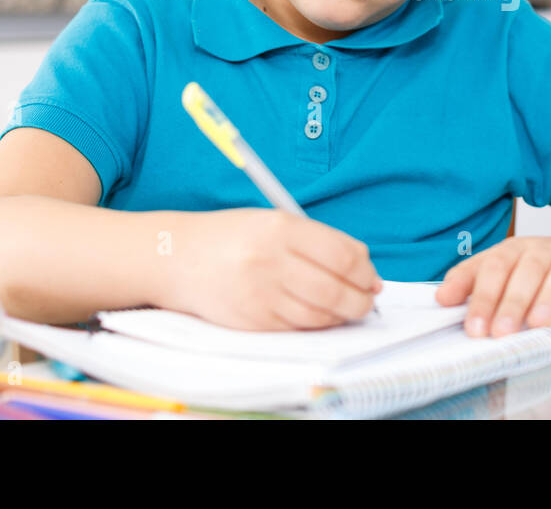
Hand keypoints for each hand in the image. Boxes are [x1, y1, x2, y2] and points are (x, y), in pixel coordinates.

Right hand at [162, 209, 381, 330]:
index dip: (366, 271)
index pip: (342, 255)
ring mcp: (259, 293)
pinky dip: (316, 324)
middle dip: (361, 299)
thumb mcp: (275, 222)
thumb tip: (365, 269)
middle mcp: (270, 260)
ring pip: (319, 314)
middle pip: (335, 289)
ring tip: (348, 309)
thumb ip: (319, 241)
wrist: (177, 257)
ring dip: (342, 315)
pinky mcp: (250, 320)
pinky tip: (320, 316)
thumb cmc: (234, 237)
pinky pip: (296, 327)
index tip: (372, 278)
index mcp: (281, 228)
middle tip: (368, 300)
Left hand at [434, 235, 550, 337]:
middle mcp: (542, 252)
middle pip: (526, 271)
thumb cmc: (536, 272)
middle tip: (500, 333)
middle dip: (512, 302)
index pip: (493, 268)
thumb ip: (472, 283)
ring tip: (537, 325)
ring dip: (549, 299)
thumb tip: (441, 299)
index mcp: (513, 251)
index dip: (482, 297)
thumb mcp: (502, 272)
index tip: (473, 327)